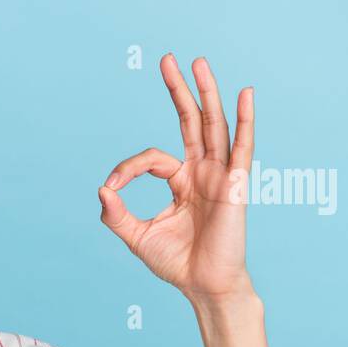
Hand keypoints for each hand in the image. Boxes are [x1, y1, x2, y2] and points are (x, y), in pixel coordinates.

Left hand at [97, 54, 255, 303]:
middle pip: (190, 121)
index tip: (111, 187)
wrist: (204, 287)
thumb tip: (103, 188)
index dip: (128, 168)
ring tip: (198, 62)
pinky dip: (245, 120)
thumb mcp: (137, 237)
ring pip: (213, 125)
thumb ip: (117, 214)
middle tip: (167, 59)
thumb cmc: (177, 263)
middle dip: (178, 91)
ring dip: (206, 93)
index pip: (152, 158)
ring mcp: (220, 175)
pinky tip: (245, 93)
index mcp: (180, 182)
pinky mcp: (235, 185)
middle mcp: (201, 172)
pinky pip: (242, 147)